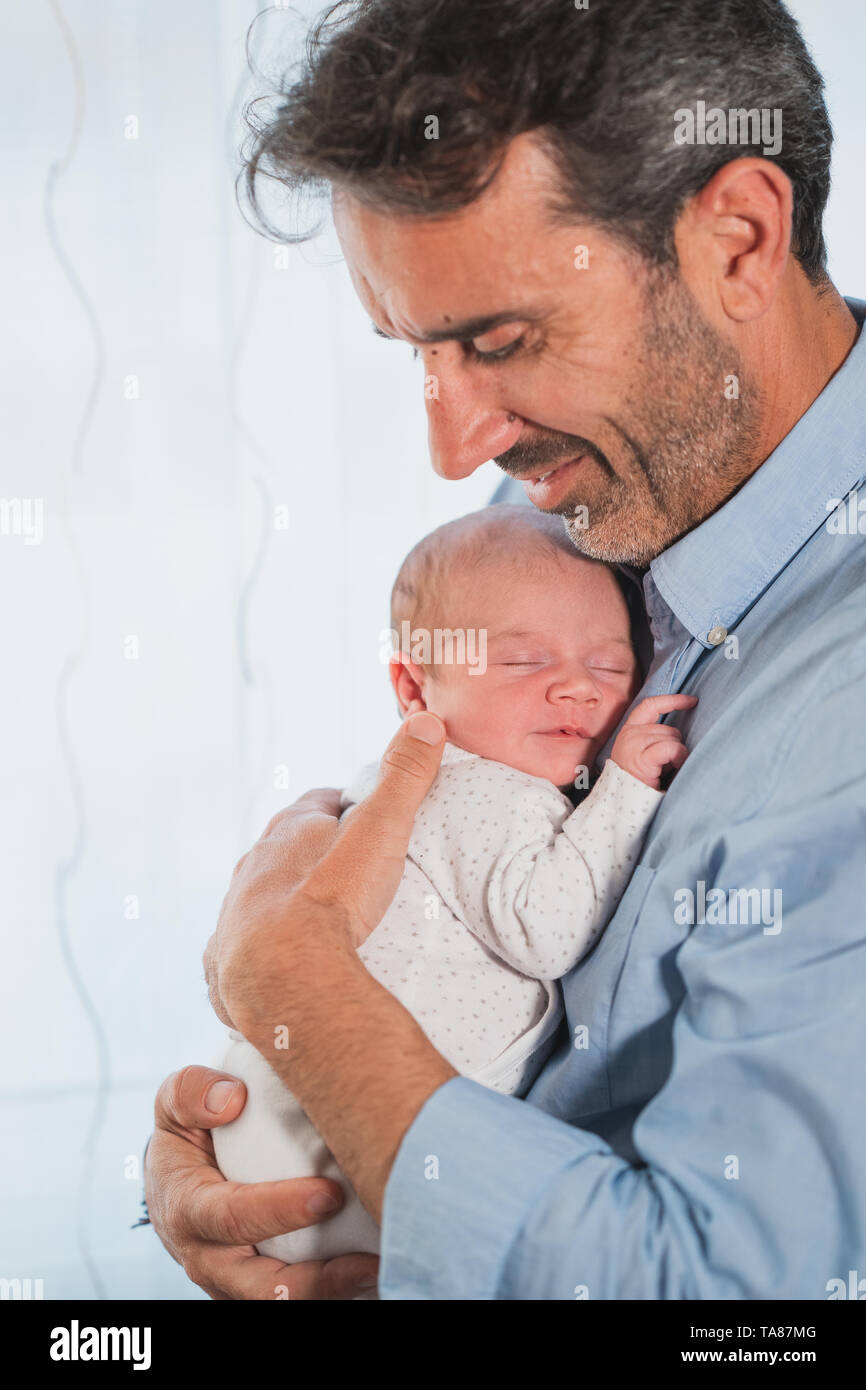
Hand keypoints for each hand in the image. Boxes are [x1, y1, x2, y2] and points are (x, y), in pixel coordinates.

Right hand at [144, 1064, 379, 1299]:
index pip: (234, 1218)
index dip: (280, 1210)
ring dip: (334, 1292)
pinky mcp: (257, 1286)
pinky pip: (294, 1298)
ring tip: (383, 1271)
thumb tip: (233, 1099)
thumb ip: (192, 1092)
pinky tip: (374, 1274)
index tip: (330, 1194)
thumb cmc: (185, 1133)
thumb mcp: (173, 1102)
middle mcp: (209, 1258)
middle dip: (319, 1280)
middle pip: (263, 1288)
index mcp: (188, 1209)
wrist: (173, 1180)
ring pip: (282, 1302)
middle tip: (371, 1260)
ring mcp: (233, 1281)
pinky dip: (334, 1291)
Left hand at [205, 709, 446, 1031]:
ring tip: (321, 920)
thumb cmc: (332, 899)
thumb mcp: (380, 829)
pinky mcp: (225, 959)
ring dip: (288, 900)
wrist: (283, 976)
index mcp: (289, 829)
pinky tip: (285, 962)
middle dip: (315, 855)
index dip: (344, 810)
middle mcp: (253, 864)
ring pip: (263, 895)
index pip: (319, 804)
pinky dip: (266, 948)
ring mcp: (235, 913)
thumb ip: (403, 776)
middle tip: (351, 874)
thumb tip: (427, 721)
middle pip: (286, 849)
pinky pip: (245, 946)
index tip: (367, 821)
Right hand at [610, 693, 697, 788]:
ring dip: (676, 756)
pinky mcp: (642, 757)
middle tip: (664, 768)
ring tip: (662, 772)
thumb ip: (656, 738)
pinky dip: (678, 757)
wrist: (623, 804)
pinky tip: (675, 768)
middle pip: (669, 729)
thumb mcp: (644, 754)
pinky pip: (671, 748)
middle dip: (674, 746)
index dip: (672, 700)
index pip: (650, 706)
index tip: (692, 701)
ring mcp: (634, 744)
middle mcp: (629, 734)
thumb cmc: (638, 782)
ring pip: (672, 738)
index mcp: (629, 731)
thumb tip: (682, 729)